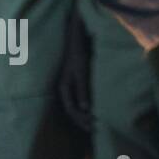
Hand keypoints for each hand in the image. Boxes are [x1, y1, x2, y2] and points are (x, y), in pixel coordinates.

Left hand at [57, 8, 91, 132]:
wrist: (79, 29)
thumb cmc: (83, 50)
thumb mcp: (82, 70)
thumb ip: (84, 85)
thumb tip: (94, 101)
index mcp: (65, 84)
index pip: (69, 109)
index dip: (77, 121)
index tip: (89, 130)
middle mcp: (64, 81)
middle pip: (69, 108)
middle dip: (79, 121)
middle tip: (92, 129)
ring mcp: (70, 74)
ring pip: (72, 99)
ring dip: (81, 113)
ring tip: (92, 122)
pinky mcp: (77, 65)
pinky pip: (80, 83)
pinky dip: (82, 96)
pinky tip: (88, 106)